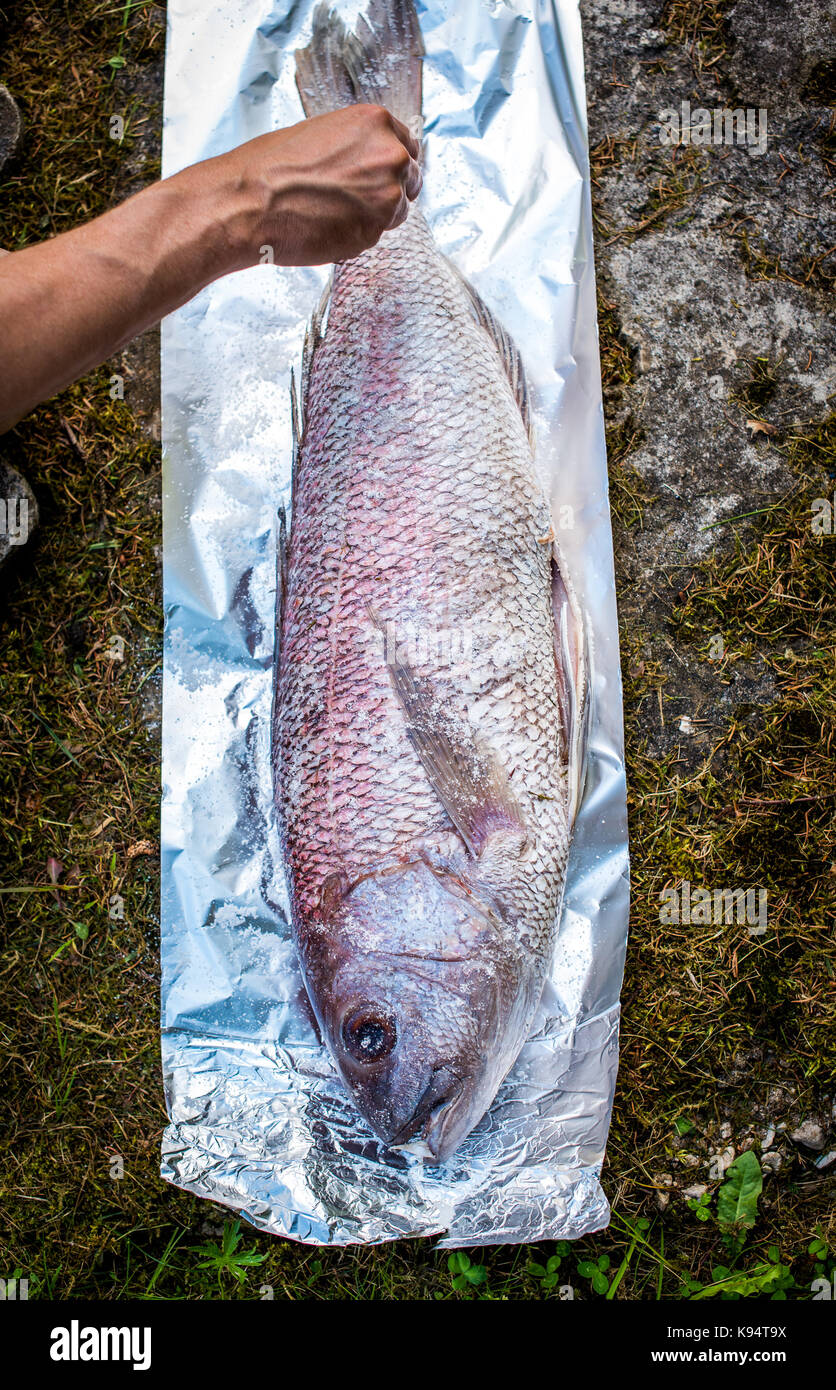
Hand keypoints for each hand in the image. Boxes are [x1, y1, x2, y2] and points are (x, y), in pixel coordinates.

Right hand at [210, 104, 422, 267]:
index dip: (394, 162)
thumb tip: (367, 163)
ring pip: (396, 210)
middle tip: (358, 198)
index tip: (384, 173)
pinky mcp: (376, 232)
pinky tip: (328, 226)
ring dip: (375, 214)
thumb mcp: (320, 133)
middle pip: (409, 178)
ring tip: (333, 212)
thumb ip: (355, 145)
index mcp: (375, 123)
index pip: (407, 145)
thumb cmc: (271, 167)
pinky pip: (377, 234)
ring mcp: (387, 196)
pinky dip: (359, 234)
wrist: (251, 202)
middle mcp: (390, 156)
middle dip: (389, 188)